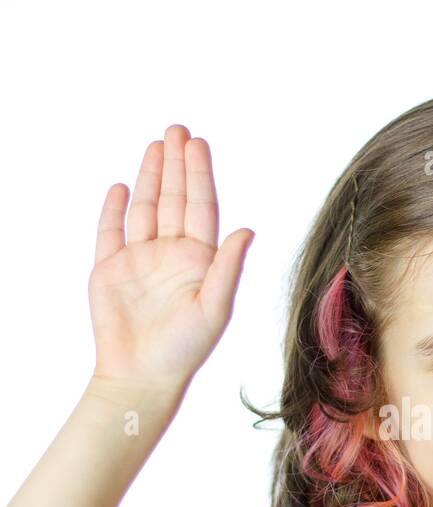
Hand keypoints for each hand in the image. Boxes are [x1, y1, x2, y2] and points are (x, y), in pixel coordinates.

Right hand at [89, 124, 254, 389]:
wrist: (141, 376)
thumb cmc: (185, 350)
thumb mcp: (215, 308)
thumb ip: (228, 267)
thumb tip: (247, 229)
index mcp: (199, 260)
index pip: (200, 207)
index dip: (199, 175)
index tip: (197, 144)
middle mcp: (171, 255)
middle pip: (174, 199)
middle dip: (176, 164)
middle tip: (178, 129)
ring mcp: (139, 260)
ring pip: (145, 208)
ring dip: (150, 177)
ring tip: (156, 145)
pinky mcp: (110, 270)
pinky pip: (111, 231)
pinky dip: (114, 209)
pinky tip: (122, 186)